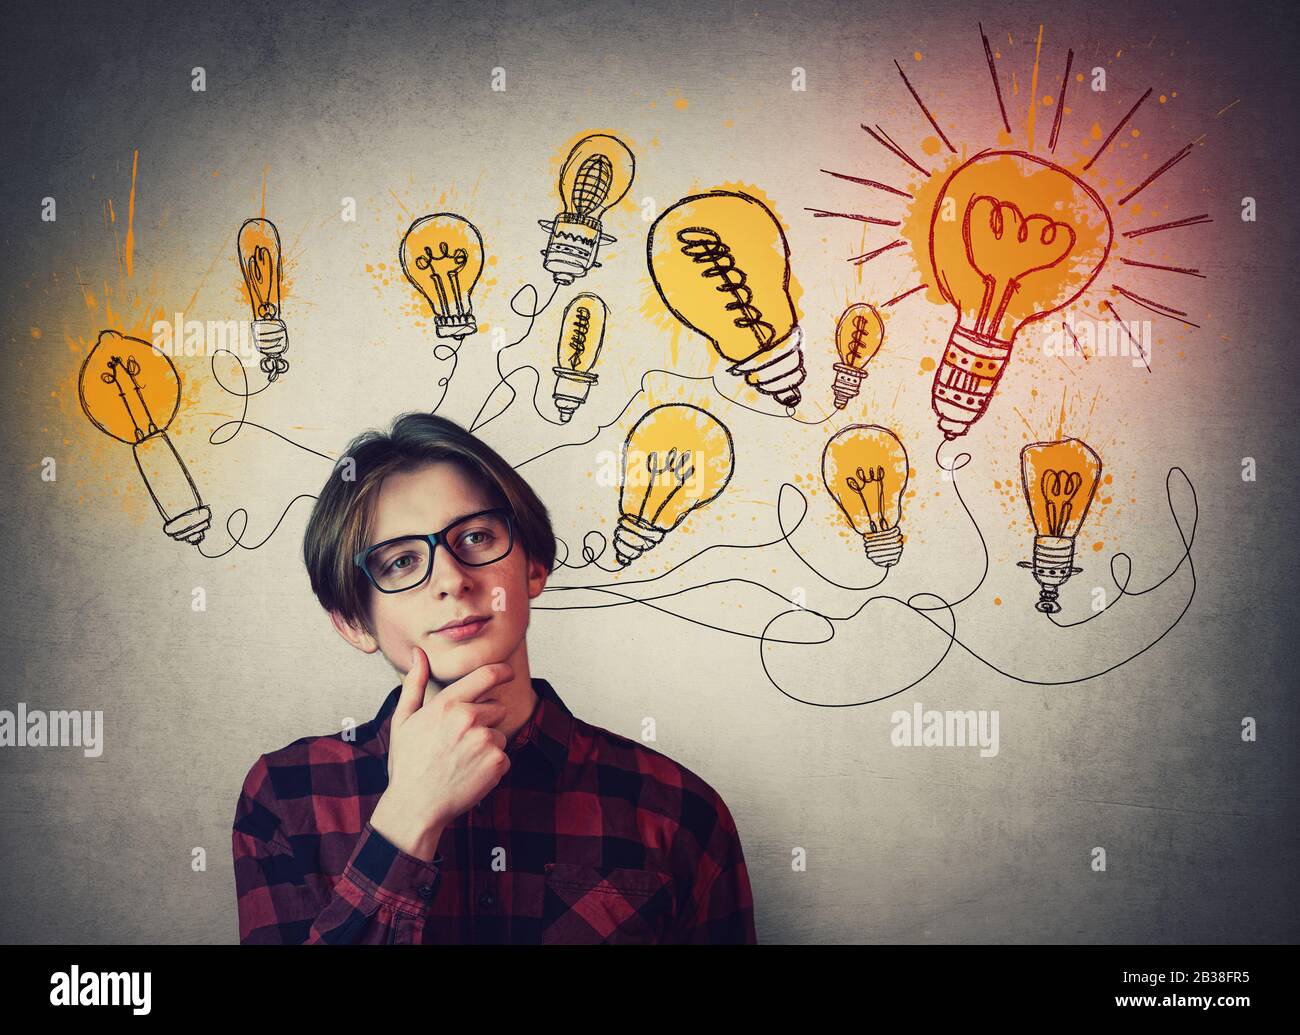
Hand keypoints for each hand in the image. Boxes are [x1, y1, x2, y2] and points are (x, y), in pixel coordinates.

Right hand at [371, 647, 511, 860]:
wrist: (416, 806)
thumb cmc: (408, 763)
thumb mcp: (403, 720)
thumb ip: (414, 684)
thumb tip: (418, 654)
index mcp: (448, 704)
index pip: (486, 675)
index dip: (502, 671)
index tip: (508, 672)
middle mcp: (469, 718)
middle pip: (496, 708)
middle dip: (485, 721)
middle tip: (460, 742)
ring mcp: (485, 741)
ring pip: (500, 734)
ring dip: (488, 745)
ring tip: (462, 760)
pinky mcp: (497, 762)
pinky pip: (504, 756)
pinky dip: (492, 765)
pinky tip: (470, 774)